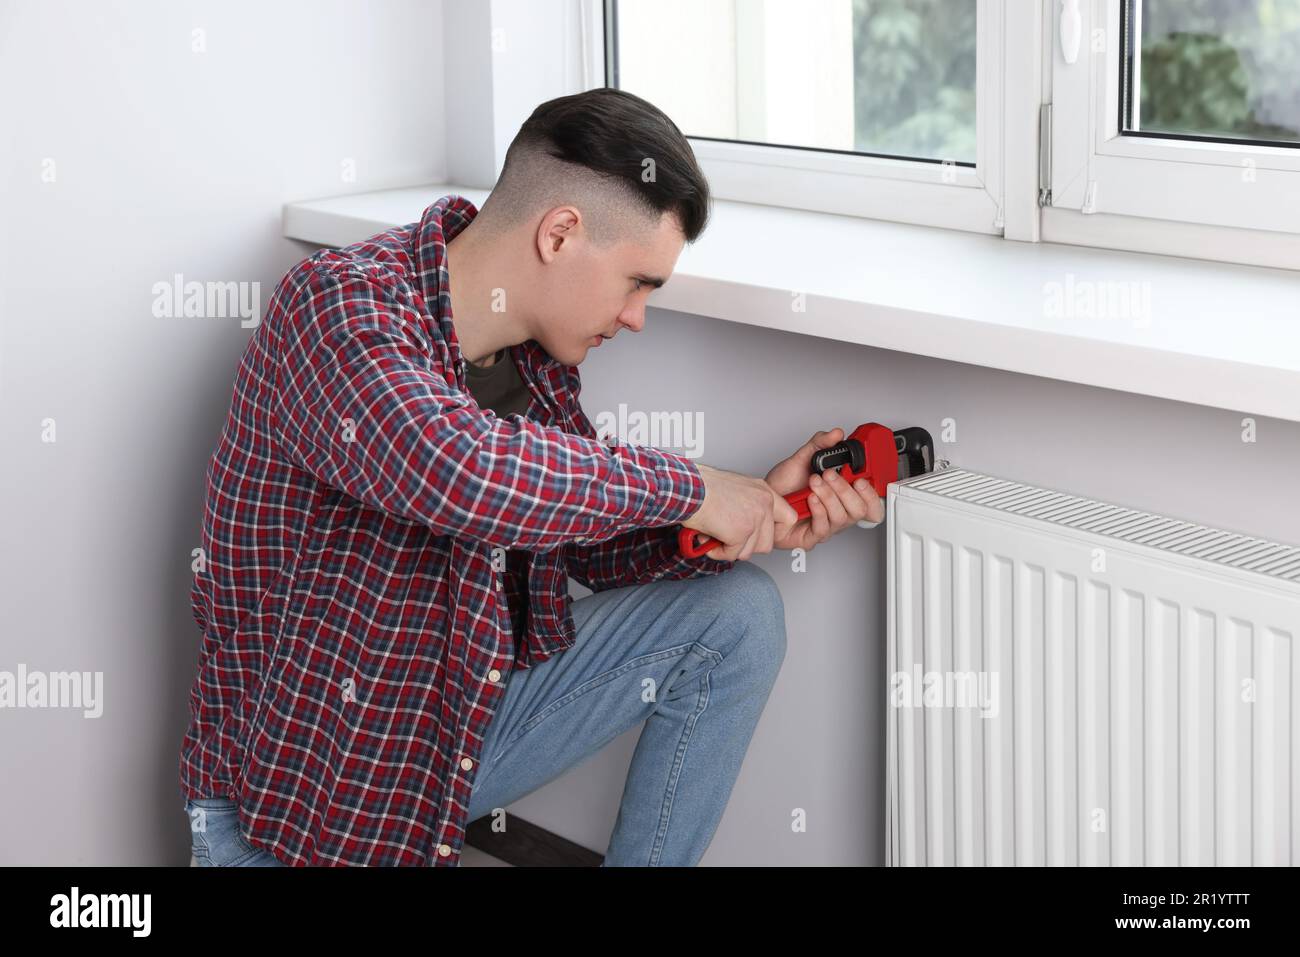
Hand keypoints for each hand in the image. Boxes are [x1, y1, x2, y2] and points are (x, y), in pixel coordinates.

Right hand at [683, 464, 799, 561]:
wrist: (688, 489)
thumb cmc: (702, 487)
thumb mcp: (735, 489)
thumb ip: (748, 506)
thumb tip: (749, 528)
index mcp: (764, 492)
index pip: (789, 518)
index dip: (774, 532)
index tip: (758, 535)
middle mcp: (764, 504)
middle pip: (768, 543)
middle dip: (746, 545)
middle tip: (728, 537)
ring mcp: (755, 519)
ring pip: (749, 551)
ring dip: (729, 548)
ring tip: (714, 534)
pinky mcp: (741, 533)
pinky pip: (732, 554)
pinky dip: (718, 551)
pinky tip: (708, 538)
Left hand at [764, 427, 883, 551]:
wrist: (762, 501)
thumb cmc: (782, 487)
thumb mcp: (801, 459)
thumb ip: (819, 444)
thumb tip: (835, 434)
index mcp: (842, 496)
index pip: (871, 502)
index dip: (872, 493)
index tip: (861, 479)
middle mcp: (837, 511)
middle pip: (860, 510)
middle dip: (845, 489)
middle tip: (829, 475)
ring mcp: (826, 525)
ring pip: (842, 517)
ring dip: (829, 497)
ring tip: (814, 484)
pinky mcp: (812, 537)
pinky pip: (824, 528)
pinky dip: (819, 510)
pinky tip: (811, 499)